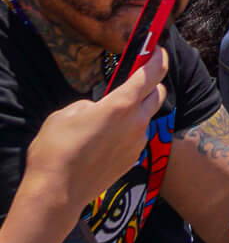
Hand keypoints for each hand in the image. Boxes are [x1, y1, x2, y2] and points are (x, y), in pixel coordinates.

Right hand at [24, 48, 167, 207]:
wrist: (57, 193)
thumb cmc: (56, 150)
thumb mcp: (65, 115)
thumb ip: (89, 105)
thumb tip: (98, 108)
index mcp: (121, 105)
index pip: (152, 73)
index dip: (158, 58)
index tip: (157, 49)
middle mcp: (136, 122)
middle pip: (158, 93)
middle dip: (150, 84)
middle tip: (134, 82)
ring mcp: (137, 142)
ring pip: (147, 117)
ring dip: (137, 111)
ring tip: (111, 116)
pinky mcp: (133, 159)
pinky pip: (137, 136)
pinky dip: (128, 131)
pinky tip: (106, 139)